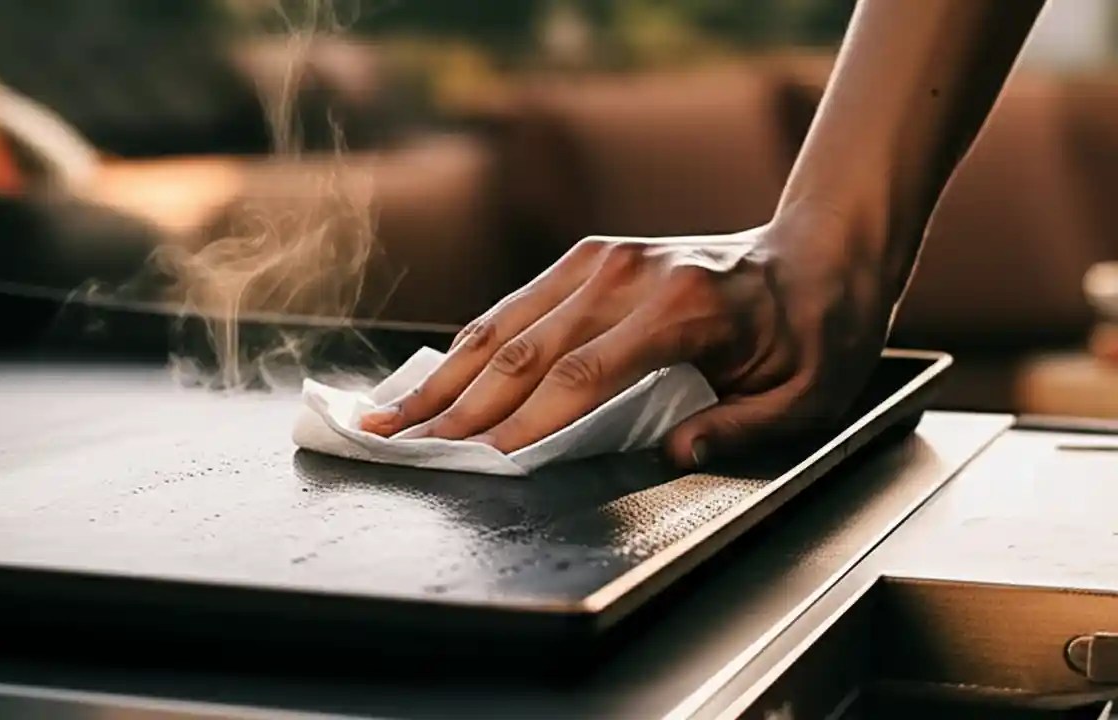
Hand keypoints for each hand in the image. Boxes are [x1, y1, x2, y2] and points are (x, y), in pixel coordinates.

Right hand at [360, 208, 897, 467]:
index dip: (524, 420)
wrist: (816, 253)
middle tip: (399, 439)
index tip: (478, 457)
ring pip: (505, 321)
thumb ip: (738, 427)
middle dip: (457, 402)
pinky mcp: (589, 256)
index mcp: (683, 310)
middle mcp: (630, 275)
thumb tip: (672, 454)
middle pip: (525, 347)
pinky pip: (517, 304)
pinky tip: (437, 376)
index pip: (582, 376)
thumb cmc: (815, 332)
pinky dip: (471, 343)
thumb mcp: (806, 397)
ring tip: (392, 410)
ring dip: (445, 372)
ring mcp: (604, 259)